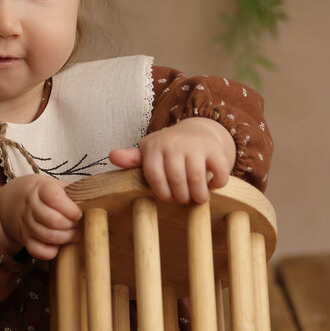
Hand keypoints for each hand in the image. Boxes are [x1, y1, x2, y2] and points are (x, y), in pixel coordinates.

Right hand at [0, 174, 81, 259]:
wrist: (13, 201)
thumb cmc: (42, 193)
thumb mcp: (53, 184)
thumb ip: (71, 191)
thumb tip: (94, 200)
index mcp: (40, 189)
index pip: (54, 197)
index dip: (70, 208)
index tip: (78, 213)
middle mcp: (30, 206)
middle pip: (53, 220)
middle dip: (71, 225)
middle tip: (77, 224)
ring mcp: (26, 224)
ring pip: (47, 236)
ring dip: (65, 238)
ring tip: (73, 234)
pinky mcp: (25, 239)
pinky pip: (37, 251)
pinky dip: (51, 252)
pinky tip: (58, 245)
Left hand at [109, 117, 235, 203]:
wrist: (195, 131)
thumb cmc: (167, 151)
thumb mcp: (148, 154)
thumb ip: (131, 160)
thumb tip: (112, 156)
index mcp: (153, 146)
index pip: (154, 177)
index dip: (162, 193)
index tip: (168, 198)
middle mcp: (173, 142)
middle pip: (176, 180)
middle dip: (181, 196)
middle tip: (183, 199)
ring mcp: (194, 144)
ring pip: (197, 178)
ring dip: (199, 195)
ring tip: (198, 198)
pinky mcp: (214, 147)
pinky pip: (218, 172)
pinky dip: (218, 184)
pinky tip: (213, 186)